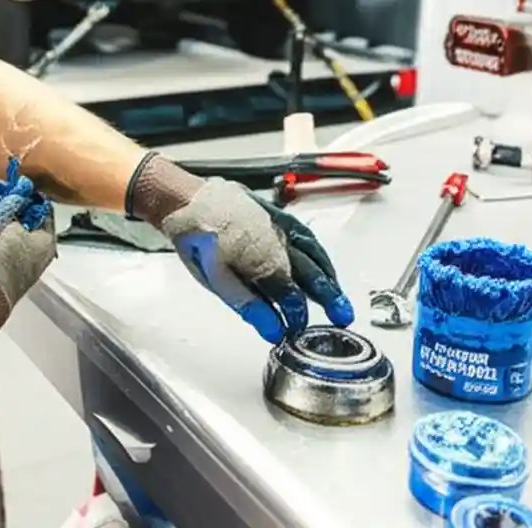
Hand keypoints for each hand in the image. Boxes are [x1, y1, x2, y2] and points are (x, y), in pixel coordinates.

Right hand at [0, 196, 56, 366]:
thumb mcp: (4, 220)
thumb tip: (22, 190)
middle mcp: (36, 256)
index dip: (26, 195)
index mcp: (46, 242)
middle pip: (22, 220)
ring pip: (3, 232)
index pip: (42, 209)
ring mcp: (17, 265)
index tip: (10, 187)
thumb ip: (14, 201)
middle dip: (2, 209)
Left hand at [127, 153, 352, 343]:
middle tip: (343, 317)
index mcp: (264, 263)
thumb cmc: (198, 240)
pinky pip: (306, 236)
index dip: (297, 316)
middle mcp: (279, 244)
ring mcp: (280, 227)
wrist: (188, 199)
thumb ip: (249, 306)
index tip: (298, 331)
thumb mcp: (217, 280)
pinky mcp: (277, 214)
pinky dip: (318, 252)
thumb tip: (274, 330)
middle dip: (329, 298)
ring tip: (337, 293)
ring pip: (313, 254)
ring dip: (328, 275)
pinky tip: (320, 260)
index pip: (291, 297)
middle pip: (311, 275)